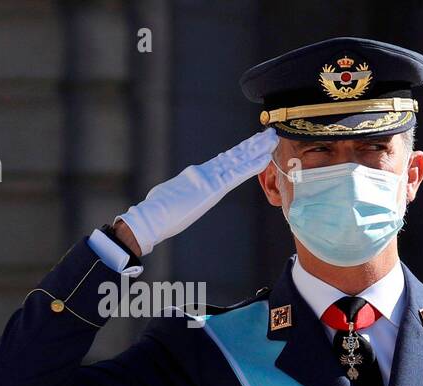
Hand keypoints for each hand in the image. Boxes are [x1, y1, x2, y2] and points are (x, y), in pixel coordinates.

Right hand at [117, 127, 277, 255]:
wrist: (151, 216)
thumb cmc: (158, 211)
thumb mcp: (175, 197)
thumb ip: (183, 192)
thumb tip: (182, 193)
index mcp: (197, 175)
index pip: (224, 161)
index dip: (240, 152)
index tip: (253, 144)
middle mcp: (205, 172)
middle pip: (234, 155)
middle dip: (253, 144)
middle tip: (269, 134)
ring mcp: (209, 177)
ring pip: (238, 159)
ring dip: (257, 149)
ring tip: (271, 138)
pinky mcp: (212, 187)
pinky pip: (237, 175)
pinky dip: (252, 166)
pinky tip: (264, 159)